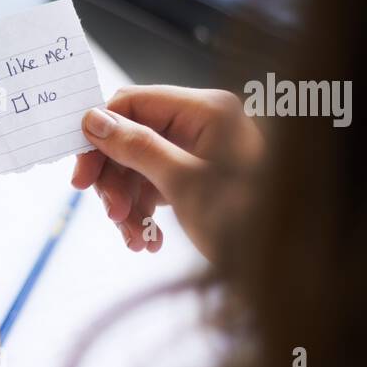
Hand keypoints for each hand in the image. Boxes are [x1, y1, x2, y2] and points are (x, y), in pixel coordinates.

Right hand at [72, 85, 263, 261]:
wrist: (283, 263)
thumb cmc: (245, 220)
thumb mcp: (183, 183)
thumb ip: (137, 147)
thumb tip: (94, 120)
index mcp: (206, 110)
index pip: (132, 103)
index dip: (100, 137)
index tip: (82, 177)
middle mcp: (203, 124)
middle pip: (132, 137)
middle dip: (116, 179)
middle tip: (113, 215)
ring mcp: (200, 151)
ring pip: (139, 166)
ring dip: (128, 203)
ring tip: (135, 238)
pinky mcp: (197, 176)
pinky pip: (155, 185)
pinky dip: (145, 212)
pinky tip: (147, 240)